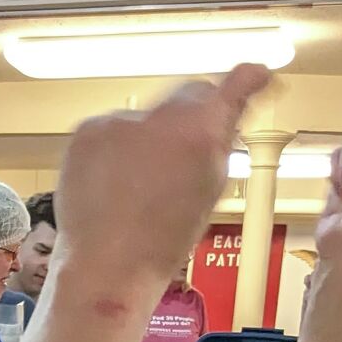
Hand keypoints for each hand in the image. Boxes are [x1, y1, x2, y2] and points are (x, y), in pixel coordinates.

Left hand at [52, 64, 272, 290]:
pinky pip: (109, 130)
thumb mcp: (209, 191)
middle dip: (188, 120)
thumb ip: (220, 145)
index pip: (230, 87)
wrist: (106, 266)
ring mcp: (118, 122)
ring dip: (146, 140)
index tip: (254, 75)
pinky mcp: (86, 131)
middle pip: (184, 99)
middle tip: (178, 160)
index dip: (245, 82)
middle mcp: (159, 116)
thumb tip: (227, 115)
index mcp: (200, 132)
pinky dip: (112, 150)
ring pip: (143, 118)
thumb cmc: (162, 243)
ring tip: (135, 187)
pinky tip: (110, 184)